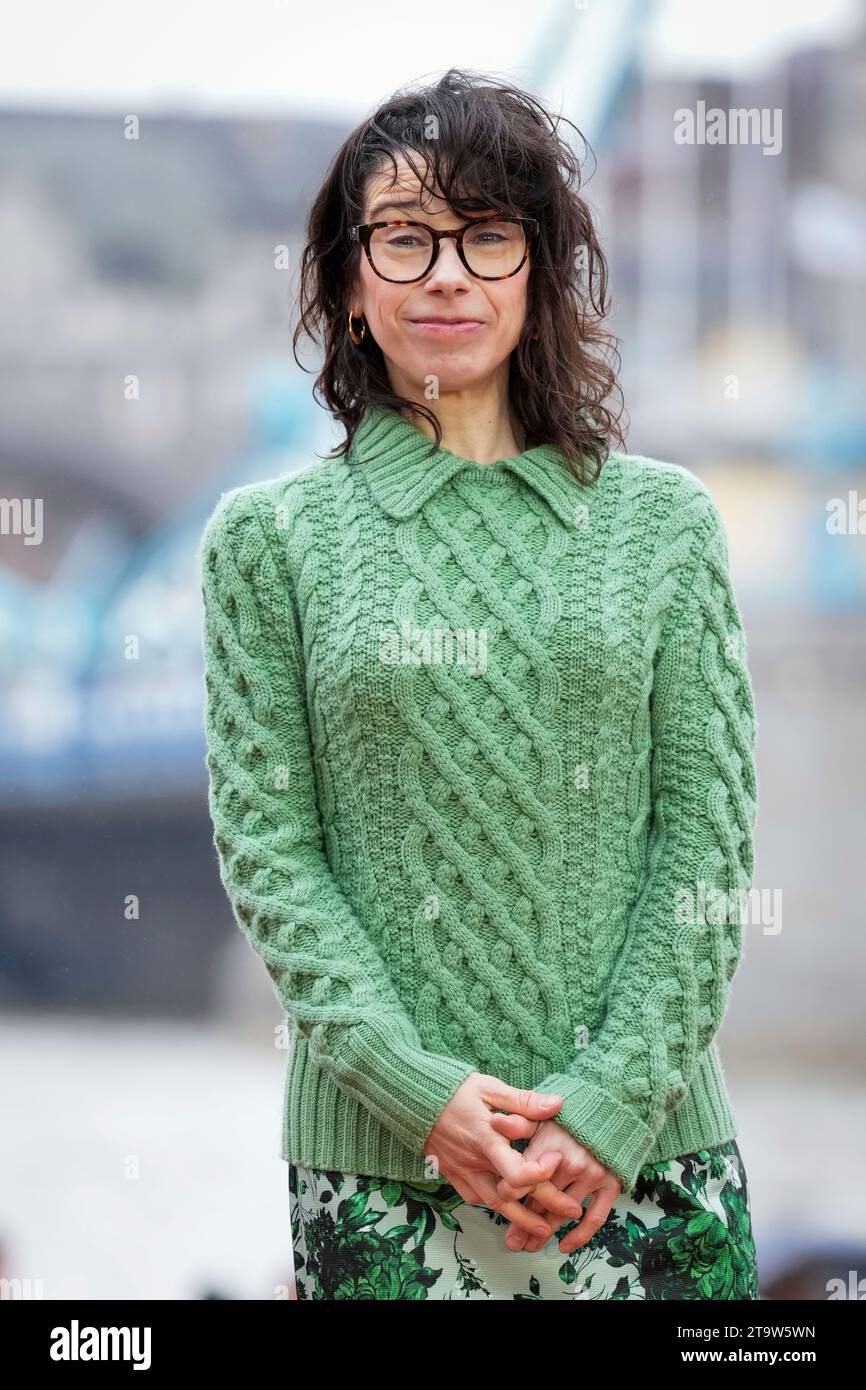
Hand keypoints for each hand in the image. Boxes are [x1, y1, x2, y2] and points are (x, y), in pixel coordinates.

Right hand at [422, 1072, 568, 1240]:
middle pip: (512, 1194)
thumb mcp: (489, 1087)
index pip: (515, 1170)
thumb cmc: (452, 1090)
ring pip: (494, 1203)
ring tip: (544, 1228)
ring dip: (521, 1218)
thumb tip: (557, 1104)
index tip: (557, 1161)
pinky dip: (493, 1206)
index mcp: (486, 1139)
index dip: (540, 1171)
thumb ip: (523, 1100)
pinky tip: (507, 1209)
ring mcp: (462, 1171)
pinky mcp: (453, 1174)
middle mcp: (475, 1161)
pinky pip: (475, 1198)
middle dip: (545, 1206)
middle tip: (572, 1211)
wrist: (412, 1101)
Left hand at [489, 1115, 622, 1253]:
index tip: (501, 1205)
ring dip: (545, 1233)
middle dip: (524, 1223)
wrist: (614, 1109)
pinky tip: (564, 1247)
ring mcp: (592, 1175)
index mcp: (550, 1145)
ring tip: (530, 1246)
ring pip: (563, 1213)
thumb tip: (495, 1121)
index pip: (523, 1179)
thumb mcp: (544, 1115)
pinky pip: (595, 1217)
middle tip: (512, 1240)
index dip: (510, 1194)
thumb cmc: (572, 1115)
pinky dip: (580, 1235)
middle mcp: (571, 1163)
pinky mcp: (611, 1184)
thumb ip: (519, 1123)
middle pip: (541, 1200)